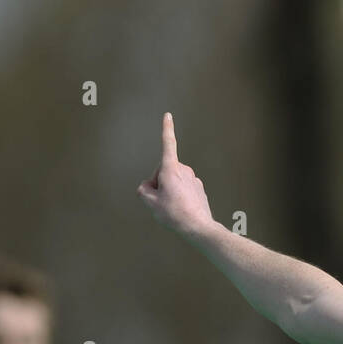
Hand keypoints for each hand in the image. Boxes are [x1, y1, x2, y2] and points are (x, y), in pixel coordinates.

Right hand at [136, 113, 217, 239]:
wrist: (198, 227)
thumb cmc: (175, 214)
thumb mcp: (151, 203)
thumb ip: (143, 190)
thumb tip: (147, 187)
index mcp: (171, 169)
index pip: (168, 144)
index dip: (166, 129)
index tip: (168, 116)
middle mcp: (184, 170)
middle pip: (164, 171)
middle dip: (159, 183)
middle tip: (161, 201)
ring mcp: (193, 179)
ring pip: (174, 181)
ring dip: (169, 190)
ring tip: (172, 207)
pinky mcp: (198, 188)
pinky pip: (183, 188)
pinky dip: (179, 196)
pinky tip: (180, 209)